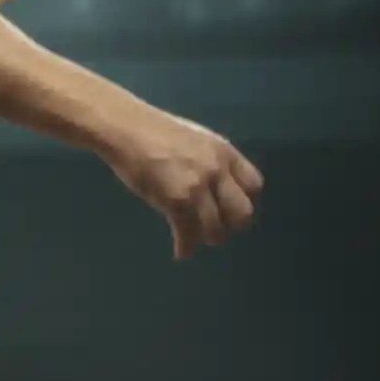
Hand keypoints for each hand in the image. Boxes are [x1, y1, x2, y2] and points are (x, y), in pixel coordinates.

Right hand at [101, 107, 264, 260]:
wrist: (125, 128)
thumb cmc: (152, 130)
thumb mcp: (195, 139)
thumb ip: (211, 161)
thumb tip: (216, 185)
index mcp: (224, 152)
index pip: (254, 185)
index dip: (243, 200)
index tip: (229, 207)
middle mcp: (217, 170)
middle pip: (242, 213)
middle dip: (230, 225)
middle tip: (214, 226)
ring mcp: (198, 187)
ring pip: (216, 229)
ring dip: (206, 237)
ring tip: (194, 237)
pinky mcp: (176, 201)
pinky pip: (188, 234)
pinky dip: (185, 247)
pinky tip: (180, 252)